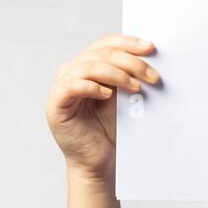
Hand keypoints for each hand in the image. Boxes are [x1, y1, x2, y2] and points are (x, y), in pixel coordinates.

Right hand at [45, 33, 159, 182]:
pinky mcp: (56, 105)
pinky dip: (91, 86)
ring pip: (88, 66)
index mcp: (87, 67)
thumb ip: (128, 78)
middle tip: (151, 75)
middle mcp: (72, 72)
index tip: (151, 48)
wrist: (100, 164)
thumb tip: (150, 60)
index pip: (105, 45)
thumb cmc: (111, 133)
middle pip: (99, 54)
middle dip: (129, 62)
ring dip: (115, 74)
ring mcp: (62, 87)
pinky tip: (107, 94)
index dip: (127, 43)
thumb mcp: (123, 99)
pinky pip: (71, 86)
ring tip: (135, 87)